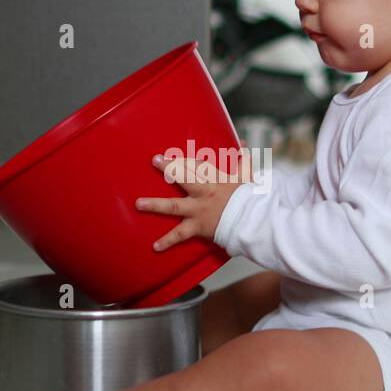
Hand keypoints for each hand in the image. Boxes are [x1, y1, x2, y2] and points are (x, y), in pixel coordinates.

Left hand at [135, 142, 251, 250]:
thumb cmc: (250, 200)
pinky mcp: (198, 227)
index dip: (182, 158)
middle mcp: (203, 193)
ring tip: (139, 203)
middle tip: (154, 161)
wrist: (252, 222)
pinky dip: (167, 241)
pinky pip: (180, 235)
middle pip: (183, 177)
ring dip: (155, 204)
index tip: (167, 155)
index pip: (196, 165)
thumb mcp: (246, 177)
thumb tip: (243, 144)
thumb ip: (242, 160)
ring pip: (173, 206)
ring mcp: (198, 211)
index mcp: (214, 180)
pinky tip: (155, 246)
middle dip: (168, 168)